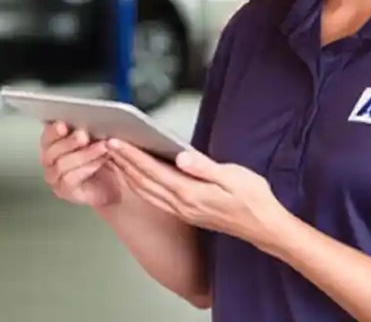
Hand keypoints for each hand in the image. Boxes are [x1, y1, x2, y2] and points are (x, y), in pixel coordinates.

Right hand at [39, 122, 121, 207]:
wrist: (114, 185)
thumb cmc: (103, 159)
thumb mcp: (97, 139)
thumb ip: (87, 129)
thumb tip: (86, 119)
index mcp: (54, 144)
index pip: (47, 135)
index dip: (53, 130)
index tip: (63, 125)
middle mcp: (50, 161)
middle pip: (50, 150)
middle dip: (69, 141)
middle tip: (84, 136)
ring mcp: (55, 178)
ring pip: (61, 165)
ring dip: (83, 154)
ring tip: (101, 147)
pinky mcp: (64, 191)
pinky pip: (69, 179)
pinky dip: (86, 168)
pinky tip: (99, 161)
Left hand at [107, 139, 290, 252]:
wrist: (264, 227)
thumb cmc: (253, 200)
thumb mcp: (234, 178)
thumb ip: (205, 168)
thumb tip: (182, 157)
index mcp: (191, 193)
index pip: (153, 171)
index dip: (132, 156)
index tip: (117, 142)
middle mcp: (182, 205)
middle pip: (143, 182)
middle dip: (123, 163)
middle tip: (107, 145)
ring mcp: (183, 211)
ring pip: (146, 192)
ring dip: (128, 175)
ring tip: (115, 159)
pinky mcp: (187, 213)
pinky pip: (155, 198)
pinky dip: (140, 186)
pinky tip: (137, 179)